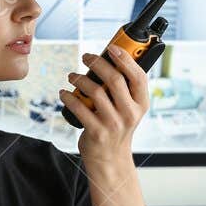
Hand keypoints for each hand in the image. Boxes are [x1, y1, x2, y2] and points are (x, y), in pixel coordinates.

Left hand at [60, 46, 149, 165]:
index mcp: (141, 104)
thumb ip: (125, 88)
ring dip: (79, 79)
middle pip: (115, 80)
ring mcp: (114, 124)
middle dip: (98, 63)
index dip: (125, 59)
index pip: (138, 76)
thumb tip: (110, 58)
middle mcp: (130, 114)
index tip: (111, 47)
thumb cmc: (117, 126)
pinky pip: (79, 108)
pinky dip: (68, 97)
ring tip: (72, 76)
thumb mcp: (129, 109)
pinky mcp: (97, 132)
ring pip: (95, 91)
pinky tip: (64, 93)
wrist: (110, 158)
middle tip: (86, 57)